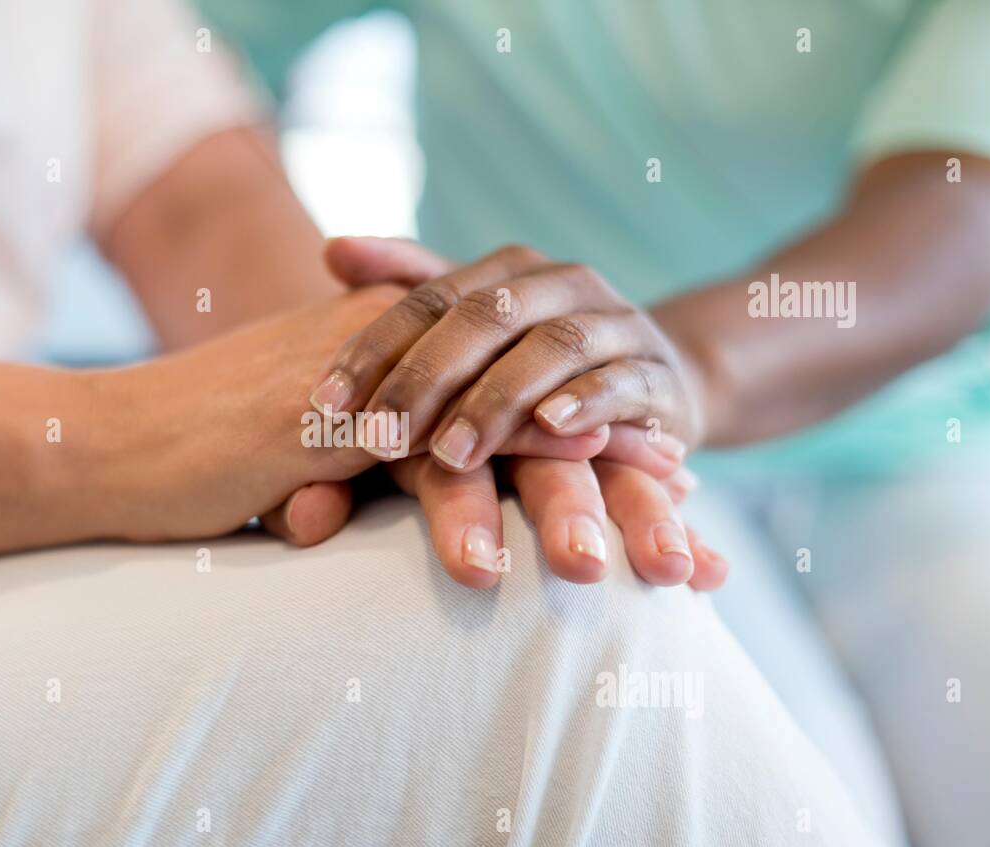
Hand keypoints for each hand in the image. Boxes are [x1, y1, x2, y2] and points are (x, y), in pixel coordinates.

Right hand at [86, 284, 622, 541]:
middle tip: (691, 515)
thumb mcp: (292, 456)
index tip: (654, 480)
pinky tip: (557, 519)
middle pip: (532, 402)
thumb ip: (349, 469)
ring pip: (505, 426)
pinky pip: (439, 451)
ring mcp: (362, 379)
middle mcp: (390, 353)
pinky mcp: (325, 419)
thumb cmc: (186, 463)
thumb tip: (367, 514)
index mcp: (391, 357)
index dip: (586, 436)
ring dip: (587, 487)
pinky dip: (509, 479)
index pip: (513, 392)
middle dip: (617, 463)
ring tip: (665, 542)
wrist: (94, 446)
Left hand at [278, 236, 726, 591]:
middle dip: (425, 380)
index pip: (426, 298)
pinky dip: (586, 402)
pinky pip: (620, 381)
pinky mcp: (657, 373)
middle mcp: (560, 284)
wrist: (664, 383)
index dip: (373, 349)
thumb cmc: (543, 362)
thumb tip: (332, 249)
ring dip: (497, 402)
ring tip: (450, 453)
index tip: (325, 404)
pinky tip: (550, 427)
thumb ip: (410, 289)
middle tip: (379, 439)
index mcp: (507, 271)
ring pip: (551, 349)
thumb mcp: (479, 328)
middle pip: (483, 319)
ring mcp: (614, 324)